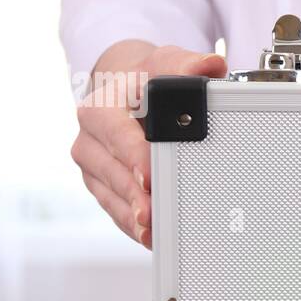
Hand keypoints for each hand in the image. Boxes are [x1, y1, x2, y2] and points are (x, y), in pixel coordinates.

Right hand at [71, 42, 225, 247]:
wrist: (126, 90)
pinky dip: (131, 224)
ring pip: (110, 194)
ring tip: (151, 231)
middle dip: (133, 193)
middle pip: (111, 170)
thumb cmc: (147, 80)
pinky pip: (114, 208)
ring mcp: (94, 163)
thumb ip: (187, 65)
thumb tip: (209, 65)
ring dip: (131, 215)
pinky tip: (148, 236)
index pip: (116, 132)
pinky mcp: (101, 184)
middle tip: (151, 212)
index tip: (149, 174)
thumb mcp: (166, 64)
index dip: (132, 154)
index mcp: (101, 106)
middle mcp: (91, 136)